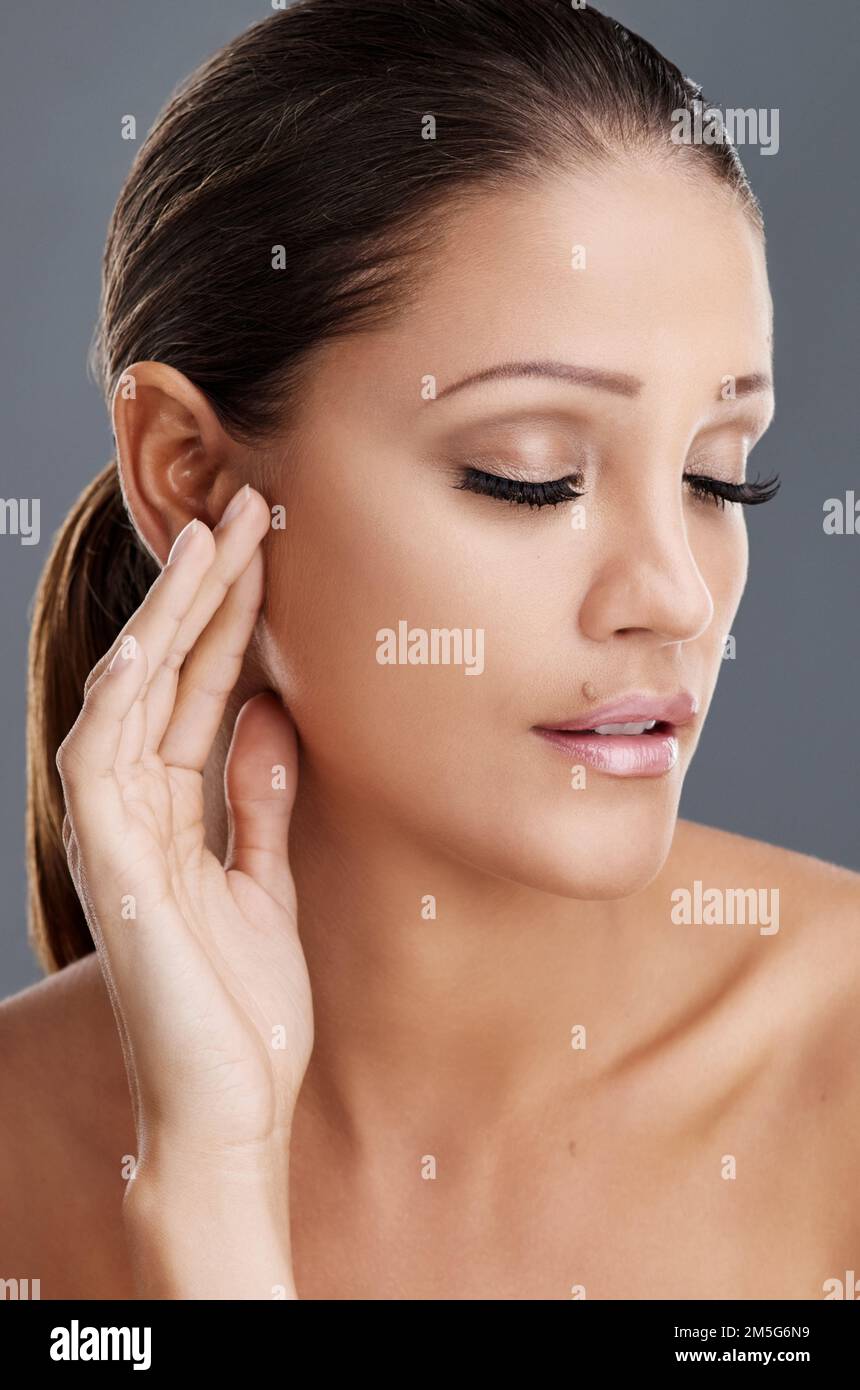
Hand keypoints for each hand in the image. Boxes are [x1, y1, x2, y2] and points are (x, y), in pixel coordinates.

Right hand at [56, 484, 312, 1184]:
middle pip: (164, 677)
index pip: (198, 691)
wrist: (232, 1109)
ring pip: (128, 701)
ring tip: (207, 543)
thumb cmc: (245, 1006)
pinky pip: (103, 768)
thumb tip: (271, 712)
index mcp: (173, 813)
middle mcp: (136, 813)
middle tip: (242, 510)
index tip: (265, 548)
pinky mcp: (115, 872)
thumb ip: (256, 800)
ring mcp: (118, 839)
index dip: (227, 617)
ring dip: (165, 620)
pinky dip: (122, 703)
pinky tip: (148, 644)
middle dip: (201, 592)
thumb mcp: (264, 880)